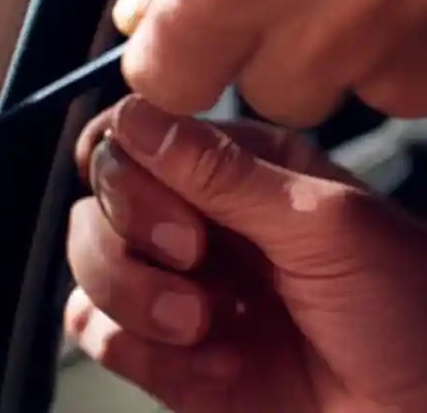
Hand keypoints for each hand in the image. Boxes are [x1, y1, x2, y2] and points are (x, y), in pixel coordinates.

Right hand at [64, 95, 426, 412]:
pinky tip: (210, 366)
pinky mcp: (164, 356)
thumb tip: (134, 114)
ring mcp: (177, 289)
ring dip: (133, 299)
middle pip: (96, 202)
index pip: (131, 139)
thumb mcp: (326, 226)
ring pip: (86, 267)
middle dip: (131, 240)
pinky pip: (95, 332)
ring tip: (202, 328)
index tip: (175, 212)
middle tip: (193, 263)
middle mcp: (196, 222)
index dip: (128, 171)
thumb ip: (222, 171)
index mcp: (236, 171)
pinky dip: (138, 350)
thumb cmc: (411, 316)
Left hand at [114, 0, 426, 125]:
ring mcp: (406, 56)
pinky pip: (410, 84)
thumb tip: (139, 10)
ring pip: (343, 91)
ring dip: (345, 45)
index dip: (171, 51)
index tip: (185, 20)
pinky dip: (406, 45)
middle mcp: (326, 32)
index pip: (166, 81)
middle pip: (261, 92)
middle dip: (267, 43)